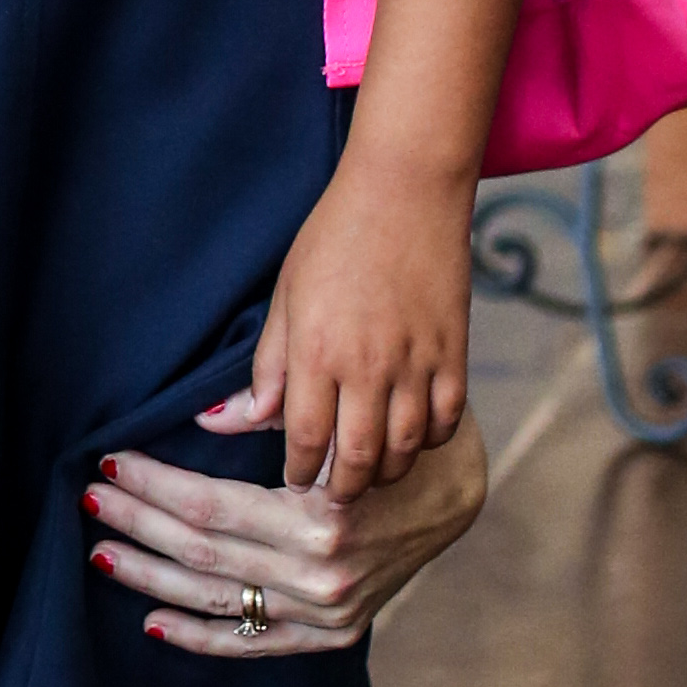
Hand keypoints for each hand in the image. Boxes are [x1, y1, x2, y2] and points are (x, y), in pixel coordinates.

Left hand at [91, 403, 488, 658]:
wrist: (456, 494)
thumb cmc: (392, 440)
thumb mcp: (342, 423)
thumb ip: (274, 423)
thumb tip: (203, 417)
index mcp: (321, 518)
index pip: (209, 505)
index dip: (153, 483)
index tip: (111, 459)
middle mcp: (321, 574)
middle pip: (201, 550)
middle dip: (137, 522)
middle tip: (89, 496)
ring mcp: (326, 612)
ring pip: (216, 597)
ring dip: (151, 575)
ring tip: (102, 550)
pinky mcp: (332, 634)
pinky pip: (253, 642)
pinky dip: (200, 635)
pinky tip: (152, 620)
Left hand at [240, 153, 476, 494]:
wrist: (405, 189)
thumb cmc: (334, 236)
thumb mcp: (286, 296)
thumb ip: (266, 366)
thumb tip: (231, 421)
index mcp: (316, 351)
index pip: (304, 439)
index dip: (297, 470)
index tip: (293, 480)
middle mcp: (368, 365)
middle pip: (356, 457)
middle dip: (340, 488)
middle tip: (331, 497)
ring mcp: (416, 361)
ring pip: (405, 447)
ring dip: (384, 472)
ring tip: (368, 475)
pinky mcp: (454, 352)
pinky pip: (447, 419)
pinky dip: (430, 441)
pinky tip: (413, 440)